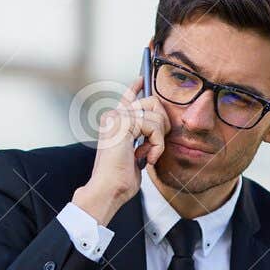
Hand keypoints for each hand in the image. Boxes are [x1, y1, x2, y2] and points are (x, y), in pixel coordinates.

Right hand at [72, 73, 168, 225]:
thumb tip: (156, 129)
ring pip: (156, 114)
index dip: (136, 88)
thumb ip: (142, 139)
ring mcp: (117, 117)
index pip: (128, 99)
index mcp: (113, 122)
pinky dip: (157, 144)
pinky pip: (154, 126)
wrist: (107, 191)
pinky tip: (147, 158)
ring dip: (159, 139)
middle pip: (151, 102)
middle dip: (162, 124)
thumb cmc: (120, 180)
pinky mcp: (123, 123)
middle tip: (155, 146)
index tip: (142, 78)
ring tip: (148, 156)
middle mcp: (113, 116)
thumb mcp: (135, 154)